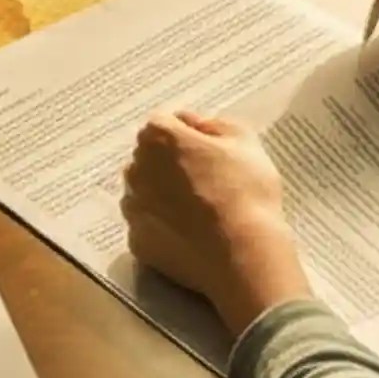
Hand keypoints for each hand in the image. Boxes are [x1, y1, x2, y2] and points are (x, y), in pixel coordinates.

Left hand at [121, 111, 311, 335]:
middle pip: (149, 158)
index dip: (188, 134)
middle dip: (170, 164)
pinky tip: (190, 234)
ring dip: (163, 195)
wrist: (242, 254)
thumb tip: (193, 124)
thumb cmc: (246, 190)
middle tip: (206, 180)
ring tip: (197, 211)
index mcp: (158, 138)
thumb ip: (213, 123)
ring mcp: (133, 208)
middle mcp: (135, 169)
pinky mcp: (137, 242)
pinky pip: (148, 227)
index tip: (209, 150)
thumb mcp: (244, 140)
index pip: (164, 124)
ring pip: (145, 193)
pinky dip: (163, 228)